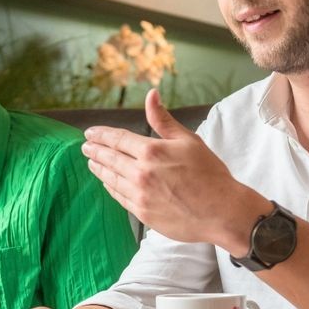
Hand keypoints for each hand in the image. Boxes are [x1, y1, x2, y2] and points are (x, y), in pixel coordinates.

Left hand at [82, 88, 255, 246]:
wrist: (222, 212)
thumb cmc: (210, 174)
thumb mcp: (188, 140)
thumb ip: (163, 119)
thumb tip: (151, 95)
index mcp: (151, 152)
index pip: (117, 139)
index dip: (101, 135)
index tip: (90, 133)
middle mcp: (141, 173)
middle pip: (109, 158)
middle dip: (94, 151)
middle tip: (85, 146)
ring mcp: (139, 195)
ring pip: (111, 178)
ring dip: (99, 168)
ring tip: (91, 162)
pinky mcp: (142, 213)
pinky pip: (119, 197)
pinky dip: (110, 187)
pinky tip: (107, 182)